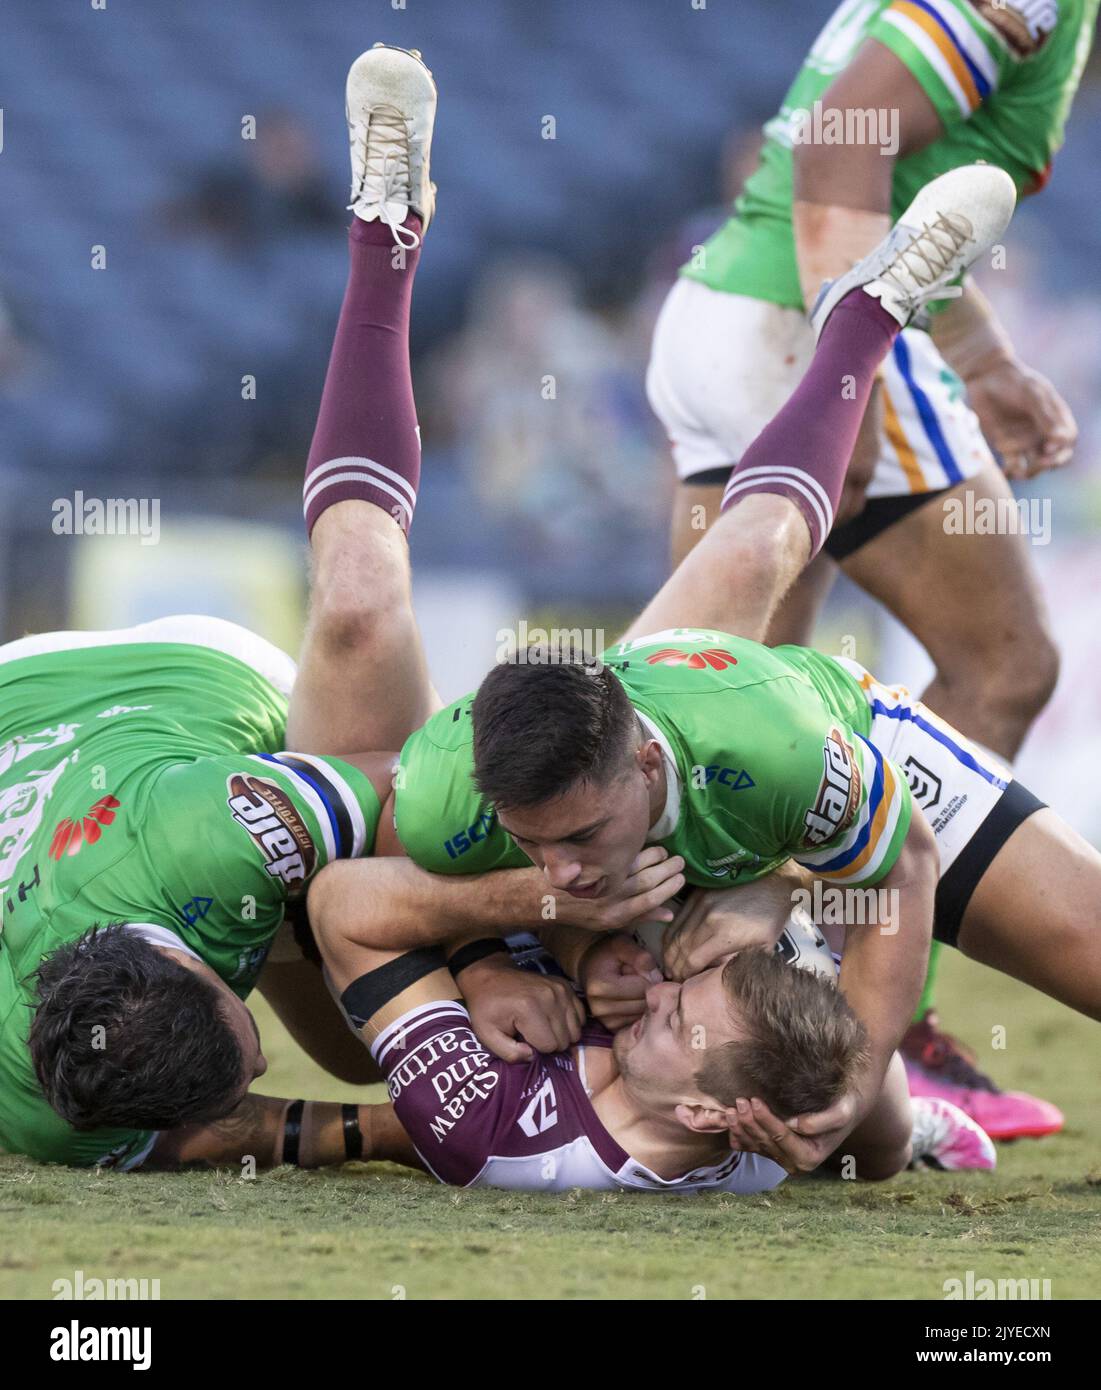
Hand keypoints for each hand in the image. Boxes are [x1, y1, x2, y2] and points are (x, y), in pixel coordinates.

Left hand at [460, 954, 584, 1062]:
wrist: (490, 976)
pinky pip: (580, 1016)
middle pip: (564, 1040)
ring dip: (560, 1034)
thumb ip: (509, 1053)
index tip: (522, 1038)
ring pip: (575, 1030)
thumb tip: (533, 1056)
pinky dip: (569, 1022)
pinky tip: (553, 1019)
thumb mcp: (487, 1035)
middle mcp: (550, 997)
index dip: (535, 1048)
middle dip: (549, 1043)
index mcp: (528, 1009)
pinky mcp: (566, 986)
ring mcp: (560, 990)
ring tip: (542, 1027)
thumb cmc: (487, 1008)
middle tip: (531, 1033)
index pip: (549, 1046)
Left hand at [550, 847, 685, 932]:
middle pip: (647, 882)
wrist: (545, 898)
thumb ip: (640, 916)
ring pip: (638, 865)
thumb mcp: (610, 921)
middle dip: (668, 871)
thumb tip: (669, 913)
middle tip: (680, 863)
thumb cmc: (582, 911)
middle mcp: (610, 898)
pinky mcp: (595, 864)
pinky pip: (622, 855)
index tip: (681, 880)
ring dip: (657, 858)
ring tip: (667, 855)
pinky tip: (650, 848)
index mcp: (616, 916)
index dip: (668, 889)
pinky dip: (640, 850)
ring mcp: (602, 879)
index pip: (650, 901)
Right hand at [577, 933, 661, 1031]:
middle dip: (649, 989)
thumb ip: (640, 957)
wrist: (590, 966)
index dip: (649, 975)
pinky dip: (641, 1010)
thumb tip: (656, 979)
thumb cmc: (608, 954)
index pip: (642, 987)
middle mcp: (600, 1009)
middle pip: (644, 1003)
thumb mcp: (622, 945)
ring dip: (646, 1000)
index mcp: (600, 987)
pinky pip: (639, 1022)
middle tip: (638, 977)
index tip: (641, 968)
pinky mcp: (613, 1029)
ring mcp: (606, 1022)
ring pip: (643, 1014)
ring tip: (634, 986)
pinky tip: (633, 998)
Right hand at [662, 886, 788, 981]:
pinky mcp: (698, 893)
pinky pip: (678, 917)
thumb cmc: (772, 918)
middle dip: (673, 966)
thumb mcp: (763, 947)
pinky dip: (671, 933)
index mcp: (725, 935)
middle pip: (680, 948)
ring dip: (669, 951)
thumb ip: (739, 962)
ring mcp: (701, 903)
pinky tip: (671, 944)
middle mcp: (708, 918)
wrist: (774, 882)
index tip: (683, 982)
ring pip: (675, 932)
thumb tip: (718, 974)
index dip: (684, 974)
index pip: (693, 960)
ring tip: (668, 964)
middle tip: (672, 977)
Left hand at [725, 1093, 858, 1174]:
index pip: (781, 1136)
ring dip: (741, 1129)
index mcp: (809, 1157)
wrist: (846, 1108)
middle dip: (749, 1122)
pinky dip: (739, 1137)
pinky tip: (730, 1125)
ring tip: (731, 1110)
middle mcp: (794, 1163)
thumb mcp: (842, 1113)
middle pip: (765, 1142)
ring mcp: (782, 1158)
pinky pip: (752, 1148)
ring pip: (755, 1146)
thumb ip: (821, 1122)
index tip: (754, 1101)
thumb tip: (796, 1126)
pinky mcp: (774, 1151)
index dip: (765, 1119)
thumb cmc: (846, 1108)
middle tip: (739, 1101)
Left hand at [965, 357, 1076, 479]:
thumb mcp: (1031, 393)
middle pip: (1053, 458)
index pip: (1068, 440)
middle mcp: (1044, 432)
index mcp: (1057, 418)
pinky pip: (1013, 466)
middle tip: (1036, 462)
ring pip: (1032, 464)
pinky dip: (1010, 472)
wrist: (986, 378)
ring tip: (1006, 451)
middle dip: (1046, 464)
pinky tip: (1003, 471)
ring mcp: (1026, 441)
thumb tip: (1057, 439)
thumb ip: (1044, 415)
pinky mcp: (1007, 446)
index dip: (1061, 448)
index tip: (1047, 446)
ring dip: (1025, 466)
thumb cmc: (1014, 381)